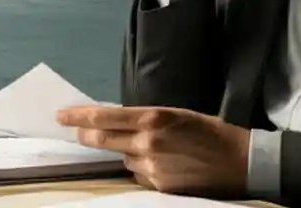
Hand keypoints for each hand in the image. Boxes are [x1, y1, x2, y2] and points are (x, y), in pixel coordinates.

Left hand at [56, 105, 250, 197]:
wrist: (240, 162)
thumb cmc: (211, 132)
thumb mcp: (177, 114)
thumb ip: (146, 119)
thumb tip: (117, 122)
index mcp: (153, 118)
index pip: (104, 117)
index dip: (78, 116)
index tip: (60, 115)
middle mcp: (147, 142)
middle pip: (102, 139)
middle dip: (87, 135)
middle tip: (78, 131)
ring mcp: (152, 167)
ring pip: (123, 158)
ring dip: (125, 152)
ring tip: (154, 149)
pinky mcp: (159, 187)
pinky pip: (138, 175)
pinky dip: (142, 169)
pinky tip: (164, 165)